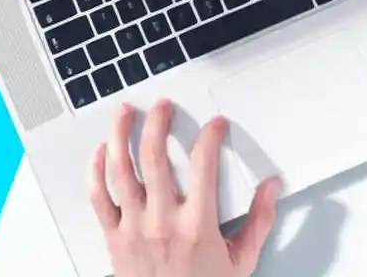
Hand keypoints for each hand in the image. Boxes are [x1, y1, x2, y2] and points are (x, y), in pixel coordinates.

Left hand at [90, 100, 280, 276]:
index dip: (209, 136)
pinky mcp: (113, 238)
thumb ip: (259, 221)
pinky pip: (98, 197)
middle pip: (154, 157)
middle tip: (162, 105)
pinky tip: (100, 152)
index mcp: (197, 225)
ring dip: (120, 135)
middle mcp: (161, 222)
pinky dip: (95, 170)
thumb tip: (271, 188)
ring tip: (124, 113)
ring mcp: (133, 228)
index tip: (215, 125)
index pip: (202, 165)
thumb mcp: (242, 262)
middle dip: (158, 122)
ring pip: (121, 170)